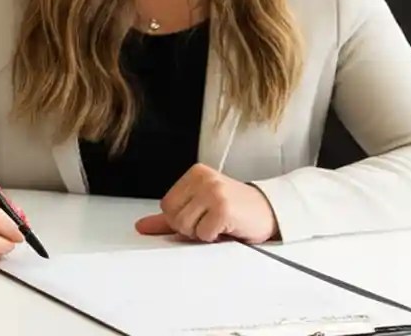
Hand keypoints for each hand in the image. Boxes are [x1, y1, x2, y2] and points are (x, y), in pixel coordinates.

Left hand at [134, 164, 278, 243]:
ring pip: (185, 226)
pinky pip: (203, 234)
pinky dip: (215, 237)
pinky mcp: (223, 208)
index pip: (166, 205)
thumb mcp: (200, 208)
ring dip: (202, 233)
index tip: (200, 215)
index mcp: (195, 173)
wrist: (269, 211)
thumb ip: (168, 217)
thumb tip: (141, 226)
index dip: (180, 219)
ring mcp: (214, 191)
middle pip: (173, 216)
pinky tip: (228, 227)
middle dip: (189, 227)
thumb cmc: (235, 210)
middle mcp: (204, 178)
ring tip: (219, 224)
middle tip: (210, 221)